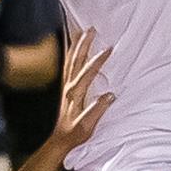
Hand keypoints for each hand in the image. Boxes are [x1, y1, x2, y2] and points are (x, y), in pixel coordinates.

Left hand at [44, 28, 113, 155]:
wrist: (60, 141)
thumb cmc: (75, 135)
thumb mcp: (87, 126)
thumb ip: (97, 110)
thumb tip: (110, 95)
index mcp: (75, 95)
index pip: (88, 73)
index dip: (98, 60)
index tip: (108, 48)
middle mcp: (69, 88)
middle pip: (76, 61)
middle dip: (84, 44)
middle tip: (91, 29)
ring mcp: (66, 87)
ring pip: (70, 61)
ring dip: (76, 46)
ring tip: (82, 31)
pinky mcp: (66, 89)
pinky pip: (67, 67)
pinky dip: (70, 55)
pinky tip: (73, 48)